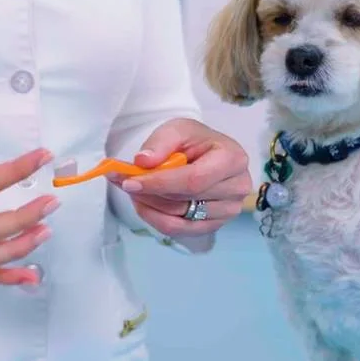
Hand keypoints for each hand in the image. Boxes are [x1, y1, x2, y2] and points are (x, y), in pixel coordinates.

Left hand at [109, 118, 251, 240]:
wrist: (206, 154)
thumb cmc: (195, 141)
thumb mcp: (178, 129)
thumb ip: (160, 142)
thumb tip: (142, 161)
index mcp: (232, 159)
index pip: (193, 180)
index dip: (160, 183)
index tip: (130, 181)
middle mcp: (236, 189)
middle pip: (184, 201)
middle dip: (148, 193)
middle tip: (122, 182)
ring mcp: (228, 210)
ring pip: (179, 219)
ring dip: (149, 206)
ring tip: (134, 190)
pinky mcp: (215, 225)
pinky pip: (179, 231)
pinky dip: (156, 218)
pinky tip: (145, 203)